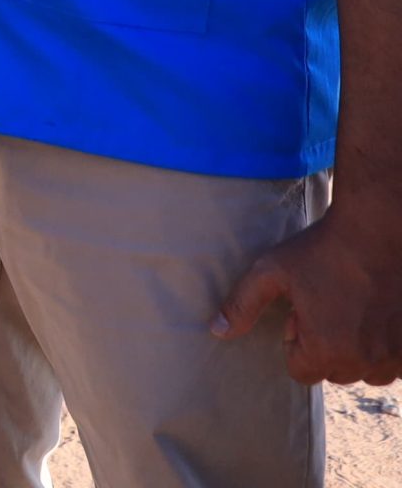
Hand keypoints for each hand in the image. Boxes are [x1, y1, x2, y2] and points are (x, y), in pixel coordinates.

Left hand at [213, 201, 401, 383]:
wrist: (379, 228)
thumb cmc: (323, 249)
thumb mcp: (271, 271)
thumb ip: (242, 305)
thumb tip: (217, 332)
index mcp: (327, 350)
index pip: (301, 372)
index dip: (294, 342)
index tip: (300, 313)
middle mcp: (366, 361)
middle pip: (334, 372)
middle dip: (326, 347)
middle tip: (326, 306)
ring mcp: (397, 356)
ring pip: (368, 370)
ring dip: (358, 349)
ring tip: (352, 308)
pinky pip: (396, 362)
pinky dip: (385, 345)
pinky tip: (376, 312)